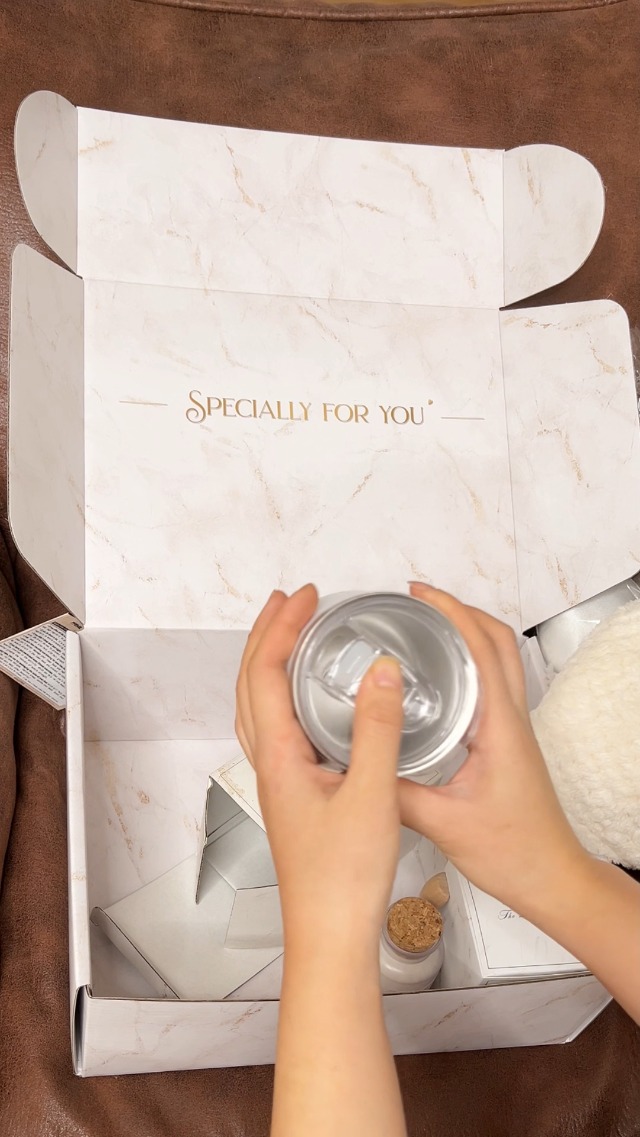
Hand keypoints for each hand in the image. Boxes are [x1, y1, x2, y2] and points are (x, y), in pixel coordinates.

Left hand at [235, 584, 404, 953]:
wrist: (331, 937)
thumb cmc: (342, 881)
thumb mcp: (372, 796)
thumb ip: (376, 730)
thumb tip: (382, 672)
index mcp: (280, 758)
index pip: (267, 674)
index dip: (282, 629)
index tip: (306, 597)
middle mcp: (271, 766)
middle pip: (251, 684)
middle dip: (267, 635)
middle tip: (291, 601)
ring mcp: (280, 782)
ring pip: (259, 708)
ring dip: (271, 664)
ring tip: (292, 638)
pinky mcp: (297, 796)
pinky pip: (279, 730)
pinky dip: (286, 698)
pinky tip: (312, 704)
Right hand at [399, 583, 589, 917]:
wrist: (550, 879)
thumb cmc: (514, 853)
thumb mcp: (444, 824)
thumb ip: (396, 792)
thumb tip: (356, 765)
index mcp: (500, 726)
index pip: (483, 648)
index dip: (452, 612)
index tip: (419, 594)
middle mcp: (512, 720)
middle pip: (498, 641)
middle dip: (460, 611)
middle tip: (419, 601)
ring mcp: (513, 730)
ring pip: (499, 661)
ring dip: (468, 634)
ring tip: (424, 629)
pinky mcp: (507, 743)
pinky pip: (492, 687)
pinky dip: (468, 666)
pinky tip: (436, 681)